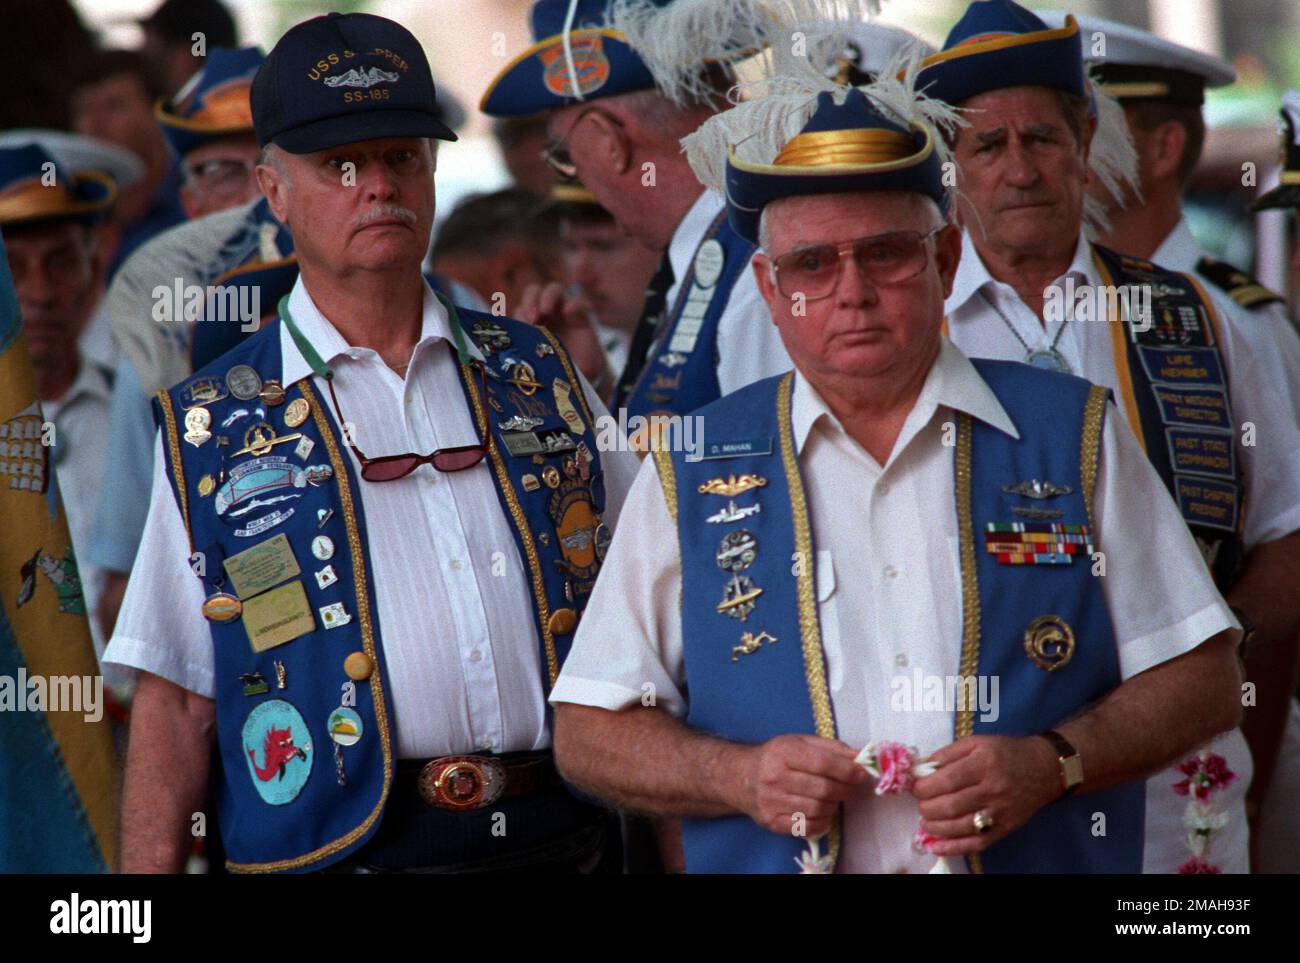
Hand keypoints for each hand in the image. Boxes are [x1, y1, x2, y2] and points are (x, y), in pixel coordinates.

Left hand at [515, 281, 607, 382]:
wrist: (579, 378)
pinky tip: (568, 312)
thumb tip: (512, 340)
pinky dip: (573, 303)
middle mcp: (546, 314)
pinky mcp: (581, 317)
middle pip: (534, 291)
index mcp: (531, 322)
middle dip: (530, 298)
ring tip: (545, 310)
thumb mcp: (537, 359)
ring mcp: (563, 313)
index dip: (521, 311)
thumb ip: (526, 346)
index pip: (522, 306)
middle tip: (532, 316)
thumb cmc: (555, 369)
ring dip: (547, 295)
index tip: (524, 323)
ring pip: (554, 289)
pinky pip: (579, 302)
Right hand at [728, 734, 866, 837]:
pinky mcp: (771, 821)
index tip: (862, 774)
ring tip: (832, 797)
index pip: (822, 763)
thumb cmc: (776, 757)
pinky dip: (822, 821)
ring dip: (833, 805)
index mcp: (783, 752)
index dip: (847, 770)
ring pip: (818, 809)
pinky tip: (821, 812)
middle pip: (823, 789)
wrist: (741, 776)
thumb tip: (862, 757)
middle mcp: (774, 777)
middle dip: (844, 789)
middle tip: (849, 786)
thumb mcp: (800, 742)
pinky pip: (807, 827)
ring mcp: (771, 801)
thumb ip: (832, 748)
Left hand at [912, 734, 1059, 856]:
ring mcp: (1001, 811)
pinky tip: (936, 846)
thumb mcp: (977, 742)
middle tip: (920, 804)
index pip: (947, 779)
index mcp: (984, 762)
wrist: (1044, 769)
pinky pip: (977, 843)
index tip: (915, 787)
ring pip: (961, 826)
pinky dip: (954, 847)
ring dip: (935, 827)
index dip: (924, 786)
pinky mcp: (1006, 828)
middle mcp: (993, 788)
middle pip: (951, 805)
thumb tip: (921, 770)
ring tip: (925, 822)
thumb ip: (947, 754)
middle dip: (927, 807)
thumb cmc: (1005, 752)